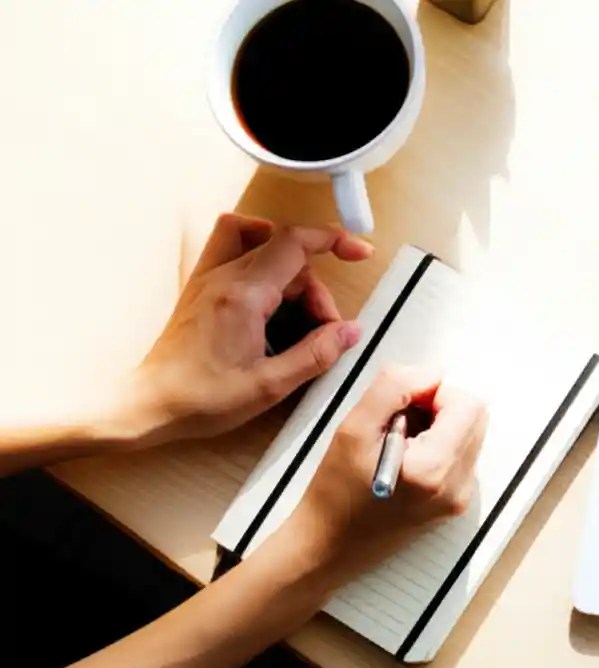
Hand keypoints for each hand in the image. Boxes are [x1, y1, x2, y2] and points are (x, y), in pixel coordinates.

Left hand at [127, 214, 373, 443]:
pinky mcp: (201, 289)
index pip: (294, 243)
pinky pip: (235, 252)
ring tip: (297, 313)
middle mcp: (223, 277)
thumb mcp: (269, 385)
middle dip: (315, 286)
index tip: (358, 252)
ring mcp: (208, 279)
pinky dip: (261, 262)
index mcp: (243, 294)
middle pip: (285, 253)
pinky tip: (271, 303)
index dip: (332, 240)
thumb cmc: (200, 399)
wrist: (148, 405)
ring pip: (259, 245)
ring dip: (288, 268)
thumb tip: (348, 332)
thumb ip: (315, 354)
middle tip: (323, 330)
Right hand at [285, 365, 487, 579]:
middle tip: (398, 420)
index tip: (402, 405)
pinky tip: (404, 458)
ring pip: (469, 434)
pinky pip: (461, 456)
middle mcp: (457, 487)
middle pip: (474, 418)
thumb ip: (395, 389)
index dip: (436, 392)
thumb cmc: (333, 492)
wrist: (326, 549)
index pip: (468, 404)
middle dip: (439, 407)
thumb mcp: (352, 429)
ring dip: (439, 426)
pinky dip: (438, 446)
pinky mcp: (453, 505)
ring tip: (397, 441)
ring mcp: (459, 499)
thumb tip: (432, 373)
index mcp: (435, 469)